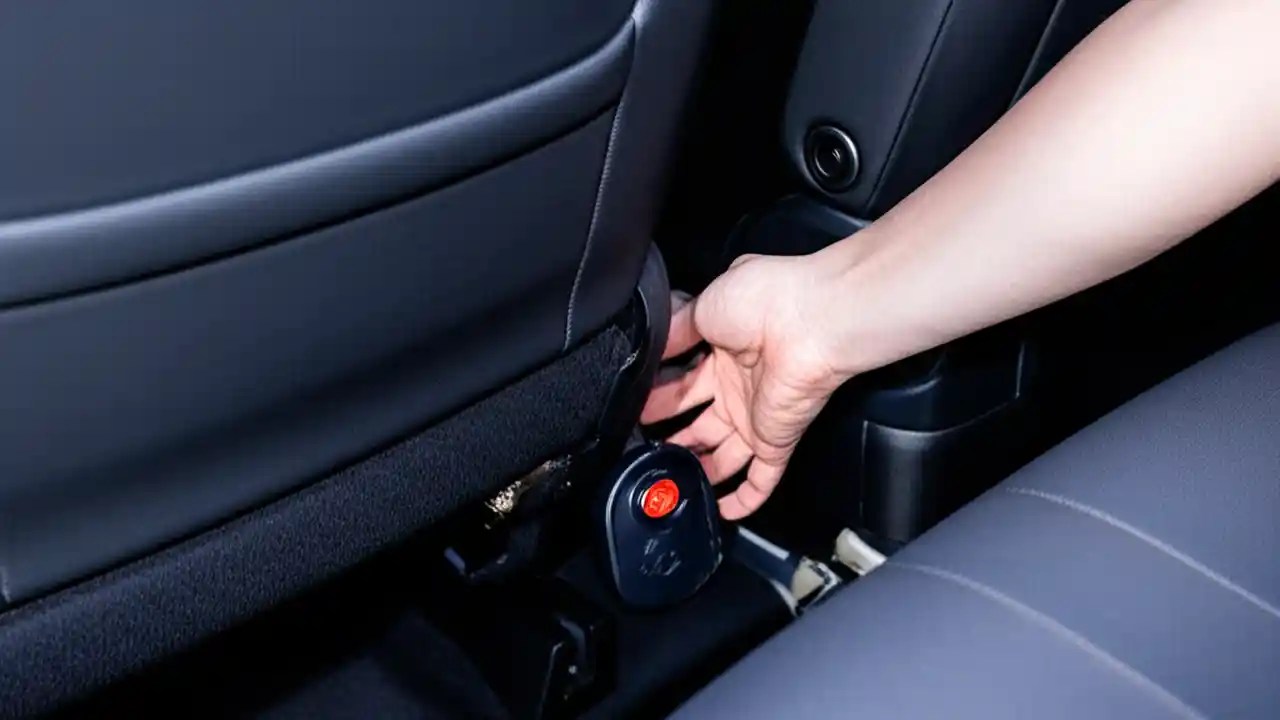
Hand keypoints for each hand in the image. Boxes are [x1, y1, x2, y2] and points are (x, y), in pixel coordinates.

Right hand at [641, 254, 847, 518]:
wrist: (810, 318)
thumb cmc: (766, 298)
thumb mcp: (705, 304)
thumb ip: (676, 327)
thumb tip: (651, 338)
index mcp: (723, 351)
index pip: (682, 384)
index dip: (657, 399)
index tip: (631, 409)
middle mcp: (739, 387)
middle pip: (698, 425)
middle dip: (670, 438)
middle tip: (639, 451)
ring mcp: (757, 417)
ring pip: (723, 457)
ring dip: (697, 472)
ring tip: (665, 486)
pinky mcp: (775, 441)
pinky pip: (760, 480)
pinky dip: (742, 500)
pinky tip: (719, 512)